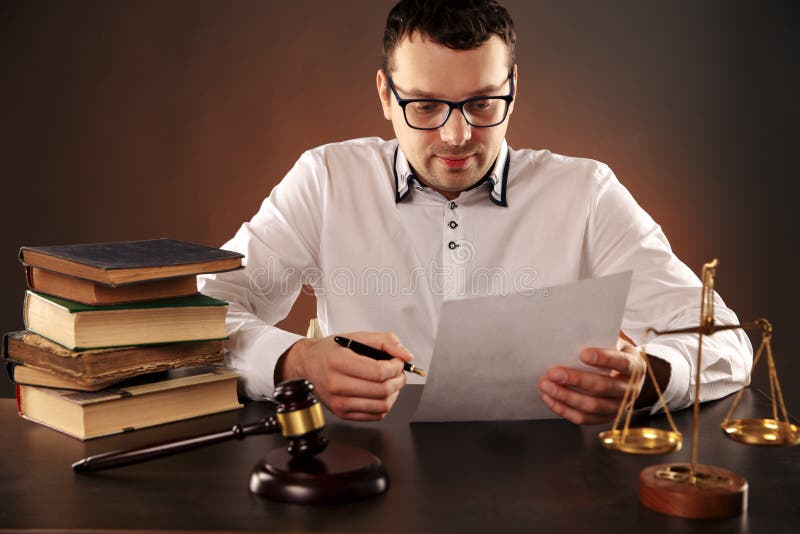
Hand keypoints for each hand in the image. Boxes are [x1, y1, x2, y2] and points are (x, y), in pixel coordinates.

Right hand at [280, 331, 413, 420]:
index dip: (396, 367)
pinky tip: (380, 393)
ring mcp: (339, 402)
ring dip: (394, 393)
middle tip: (398, 372)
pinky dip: (384, 404)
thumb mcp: (357, 337)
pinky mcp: (342, 413)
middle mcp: (336, 384)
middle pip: (382, 390)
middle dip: (398, 380)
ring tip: (391, 382)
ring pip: (382, 406)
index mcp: (339, 362)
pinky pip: (375, 415)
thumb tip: (407, 356)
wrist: (307, 365)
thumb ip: (385, 341)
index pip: (379, 372)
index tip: (398, 362)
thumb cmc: (331, 351)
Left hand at [538, 337, 644, 424]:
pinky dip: (564, 410)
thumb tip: (573, 334)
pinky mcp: (606, 418)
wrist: (628, 377)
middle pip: (603, 387)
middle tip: (554, 372)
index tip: (583, 354)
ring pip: (592, 406)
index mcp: (635, 366)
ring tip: (547, 386)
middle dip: (576, 380)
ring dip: (566, 397)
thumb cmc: (615, 354)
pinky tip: (550, 399)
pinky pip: (584, 419)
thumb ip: (600, 338)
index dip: (604, 359)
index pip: (622, 363)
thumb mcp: (614, 342)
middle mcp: (630, 389)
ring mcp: (619, 406)